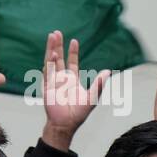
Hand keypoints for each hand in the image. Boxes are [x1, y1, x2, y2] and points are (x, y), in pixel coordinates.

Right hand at [39, 31, 108, 150]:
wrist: (66, 124)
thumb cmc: (79, 113)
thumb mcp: (92, 97)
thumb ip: (99, 84)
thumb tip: (108, 71)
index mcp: (72, 80)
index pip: (71, 62)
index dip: (72, 52)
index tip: (74, 41)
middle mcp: (62, 79)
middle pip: (59, 58)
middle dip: (58, 45)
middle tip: (56, 33)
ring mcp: (53, 81)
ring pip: (51, 61)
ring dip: (51, 49)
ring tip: (52, 36)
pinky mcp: (47, 86)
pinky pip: (48, 72)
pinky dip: (50, 63)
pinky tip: (52, 54)